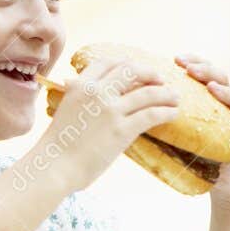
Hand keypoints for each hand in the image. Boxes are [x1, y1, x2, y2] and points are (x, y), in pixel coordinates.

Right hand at [36, 55, 180, 193]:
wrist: (53, 167)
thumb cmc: (57, 145)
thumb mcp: (65, 110)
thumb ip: (81, 99)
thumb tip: (95, 95)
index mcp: (80, 86)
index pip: (106, 63)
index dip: (125, 64)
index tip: (136, 70)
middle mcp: (96, 92)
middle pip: (131, 70)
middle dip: (150, 72)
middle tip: (160, 79)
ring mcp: (111, 110)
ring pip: (148, 92)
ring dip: (166, 93)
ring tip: (176, 97)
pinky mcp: (122, 130)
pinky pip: (152, 114)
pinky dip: (167, 111)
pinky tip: (173, 113)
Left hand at [176, 54, 229, 209]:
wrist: (223, 183)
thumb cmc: (198, 156)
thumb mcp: (179, 132)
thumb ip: (166, 115)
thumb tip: (133, 102)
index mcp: (211, 100)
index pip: (205, 73)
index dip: (194, 62)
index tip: (176, 58)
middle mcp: (228, 107)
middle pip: (222, 79)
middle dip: (207, 71)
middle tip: (190, 70)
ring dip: (225, 91)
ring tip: (212, 88)